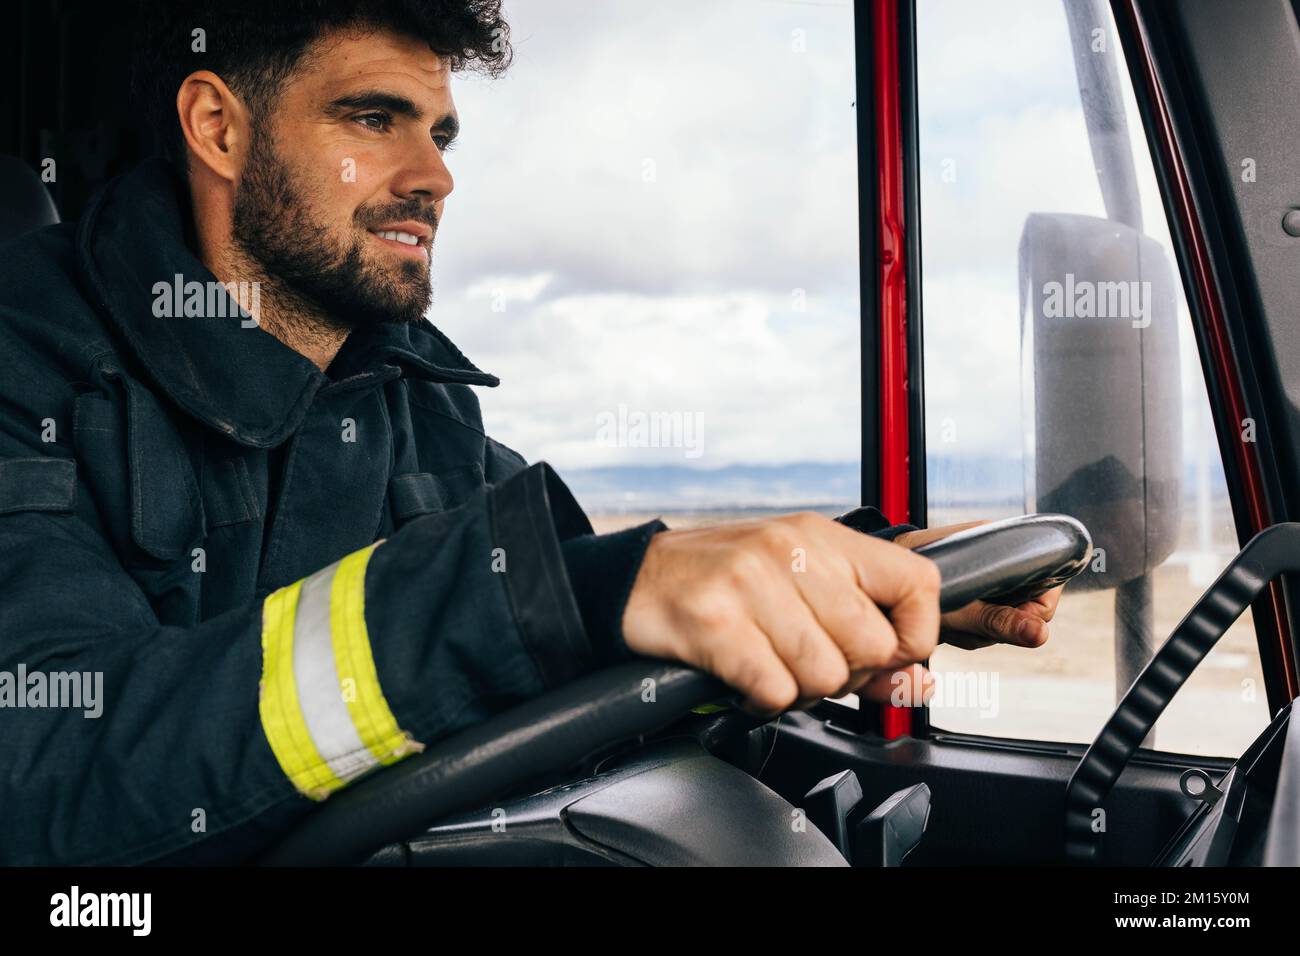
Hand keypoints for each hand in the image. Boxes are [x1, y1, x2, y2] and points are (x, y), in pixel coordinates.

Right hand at [622, 512, 941, 716]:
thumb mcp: (796, 587)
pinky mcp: (714, 621)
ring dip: (799, 690)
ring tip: (771, 668)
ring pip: (825, 674)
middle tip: (809, 666)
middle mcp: (789, 550)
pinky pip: (775, 690)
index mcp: (820, 537)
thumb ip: (860, 631)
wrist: (633, 581)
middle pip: (872, 644)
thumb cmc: (720, 583)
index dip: (914, 636)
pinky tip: (744, 681)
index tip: (888, 655)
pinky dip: (762, 701)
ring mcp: (750, 582)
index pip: (918, 583)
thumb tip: (915, 681)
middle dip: (846, 675)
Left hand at [893, 521, 1063, 649]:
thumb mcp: (959, 611)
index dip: (1037, 609)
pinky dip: (977, 626)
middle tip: (972, 622)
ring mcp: (990, 570)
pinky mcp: (978, 585)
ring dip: (988, 627)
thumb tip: (1042, 634)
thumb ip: (999, 621)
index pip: (1050, 579)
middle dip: (1006, 621)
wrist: (881, 586)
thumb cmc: (913, 587)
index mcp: (1001, 542)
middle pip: (1032, 600)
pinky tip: (957, 622)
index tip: (1010, 623)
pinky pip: (993, 614)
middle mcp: (999, 552)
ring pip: (1013, 611)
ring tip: (959, 620)